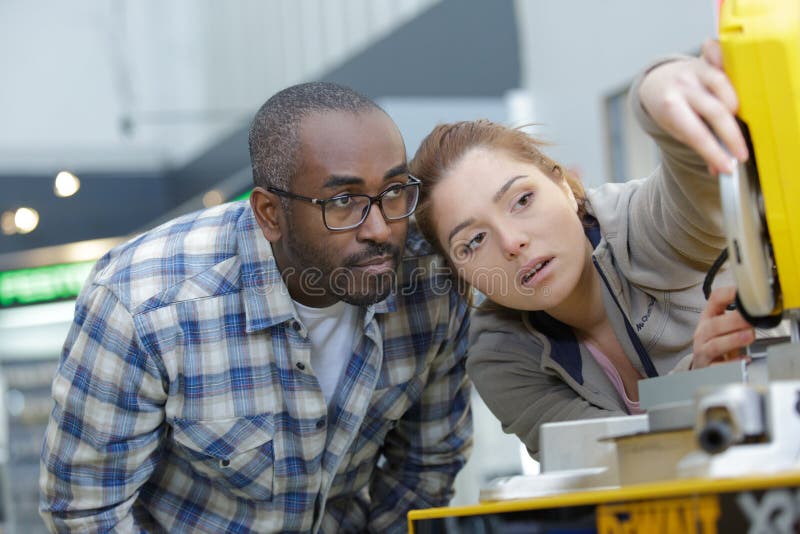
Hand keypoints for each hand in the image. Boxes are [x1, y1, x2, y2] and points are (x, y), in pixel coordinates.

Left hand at [639, 39, 747, 175]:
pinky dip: (727, 64)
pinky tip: (737, 75)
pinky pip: (719, 58)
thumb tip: (719, 168)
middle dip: (731, 137)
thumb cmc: (671, 111)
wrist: (656, 82)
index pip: (696, 134)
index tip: (728, 166)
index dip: (714, 152)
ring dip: (734, 106)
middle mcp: (682, 87)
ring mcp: (694, 70)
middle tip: (741, 155)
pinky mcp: (705, 59)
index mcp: (670, 108)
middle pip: (714, 111)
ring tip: (736, 121)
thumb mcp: (677, 129)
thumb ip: (698, 145)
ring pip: (722, 85)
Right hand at [692, 286, 754, 368]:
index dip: (728, 294)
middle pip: (714, 325)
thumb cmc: (715, 341)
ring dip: (733, 340)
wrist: (702, 364)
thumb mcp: (722, 325)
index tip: (743, 292)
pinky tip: (744, 359)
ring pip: (715, 345)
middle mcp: (703, 333)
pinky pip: (719, 367)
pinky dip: (732, 364)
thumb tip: (760, 306)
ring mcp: (704, 350)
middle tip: (751, 319)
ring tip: (749, 336)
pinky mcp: (708, 367)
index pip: (715, 300)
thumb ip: (737, 315)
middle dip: (733, 321)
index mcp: (708, 317)